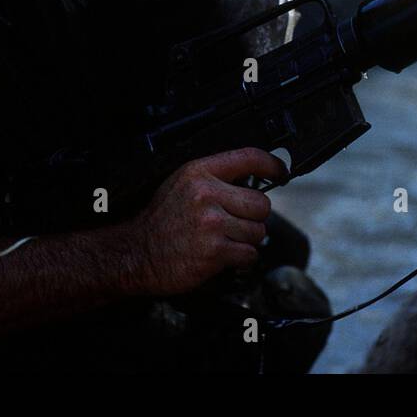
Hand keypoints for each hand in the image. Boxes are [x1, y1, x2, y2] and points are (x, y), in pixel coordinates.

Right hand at [125, 147, 288, 296]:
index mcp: (199, 172)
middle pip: (261, 203)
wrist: (136, 254)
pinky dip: (242, 258)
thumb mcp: (182, 184)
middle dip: (254, 216)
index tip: (280, 172)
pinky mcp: (215, 251)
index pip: (248, 157)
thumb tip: (253, 178)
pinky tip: (223, 254)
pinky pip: (250, 253)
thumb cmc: (161, 221)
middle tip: (236, 222)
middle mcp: (206, 194)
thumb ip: (215, 177)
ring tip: (224, 239)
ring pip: (258, 231)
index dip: (271, 165)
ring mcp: (211, 223)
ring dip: (247, 239)